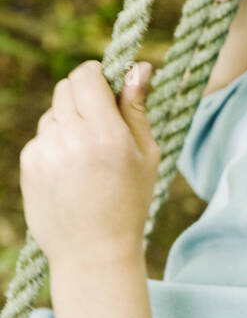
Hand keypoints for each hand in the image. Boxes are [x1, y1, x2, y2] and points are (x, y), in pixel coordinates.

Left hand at [19, 60, 160, 267]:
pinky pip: (42, 135)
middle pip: (67, 87)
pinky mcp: (29, 162)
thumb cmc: (129, 201)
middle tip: (100, 122)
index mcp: (106, 134)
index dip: (97, 75)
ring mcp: (46, 150)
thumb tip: (140, 66)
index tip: (106, 87)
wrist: (93, 251)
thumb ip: (137, 107)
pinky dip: (55, 143)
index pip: (87, 76)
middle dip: (83, 95)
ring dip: (68, 120)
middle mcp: (72, 137)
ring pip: (52, 111)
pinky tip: (70, 170)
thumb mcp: (145, 155)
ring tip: (86, 155)